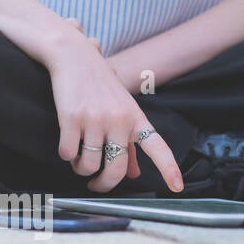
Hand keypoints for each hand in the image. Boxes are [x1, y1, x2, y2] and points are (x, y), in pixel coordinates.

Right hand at [47, 19, 183, 193]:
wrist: (73, 55)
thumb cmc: (98, 84)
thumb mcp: (120, 109)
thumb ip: (129, 143)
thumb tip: (135, 174)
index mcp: (135, 117)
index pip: (156, 146)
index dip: (169, 169)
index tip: (177, 188)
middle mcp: (119, 119)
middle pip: (115, 170)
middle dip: (103, 185)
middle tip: (95, 186)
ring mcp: (95, 119)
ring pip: (87, 166)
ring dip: (80, 169)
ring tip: (78, 159)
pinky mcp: (72, 118)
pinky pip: (68, 154)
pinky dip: (66, 156)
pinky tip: (67, 145)